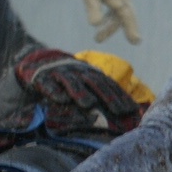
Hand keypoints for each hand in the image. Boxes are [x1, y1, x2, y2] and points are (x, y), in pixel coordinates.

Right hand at [14, 48, 143, 135]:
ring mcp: (60, 73)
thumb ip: (101, 93)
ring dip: (81, 93)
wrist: (39, 60)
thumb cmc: (68, 77)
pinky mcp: (42, 77)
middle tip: (119, 111)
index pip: (110, 84)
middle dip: (108, 97)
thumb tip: (125, 111)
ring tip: (89, 104)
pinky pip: (49, 84)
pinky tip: (61, 99)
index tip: (132, 110)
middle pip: (96, 83)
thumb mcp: (85, 80)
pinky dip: (54, 90)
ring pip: (72, 83)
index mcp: (91, 73)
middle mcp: (78, 71)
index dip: (121, 96)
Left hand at [69, 0, 140, 43]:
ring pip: (119, 15)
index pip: (128, 18)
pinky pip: (116, 9)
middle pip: (124, 18)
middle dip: (114, 31)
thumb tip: (94, 23)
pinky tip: (101, 21)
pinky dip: (110, 18)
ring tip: (97, 37)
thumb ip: (93, 8)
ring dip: (110, 26)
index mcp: (120, 0)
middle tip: (100, 40)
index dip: (131, 30)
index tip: (135, 41)